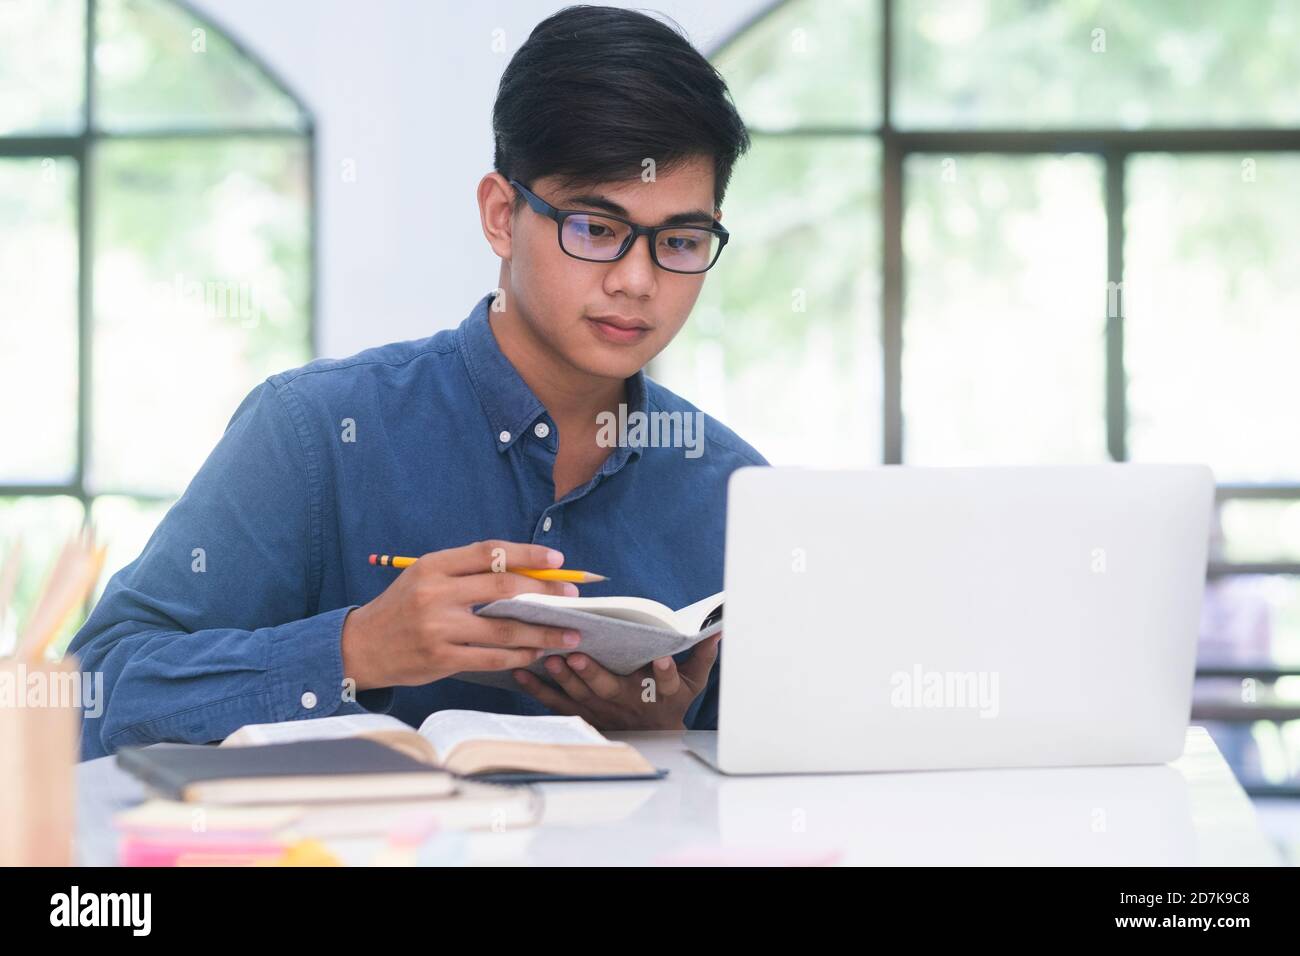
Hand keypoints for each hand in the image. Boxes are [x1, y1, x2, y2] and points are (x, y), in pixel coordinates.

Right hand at [341, 540, 584, 689]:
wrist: (362, 646)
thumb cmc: (404, 606)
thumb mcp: (426, 576)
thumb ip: (468, 572)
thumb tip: (526, 572)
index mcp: (434, 566)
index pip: (490, 552)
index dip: (527, 554)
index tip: (557, 560)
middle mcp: (436, 594)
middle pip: (503, 588)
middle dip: (546, 592)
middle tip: (573, 596)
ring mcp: (439, 629)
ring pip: (504, 629)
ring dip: (542, 631)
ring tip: (569, 633)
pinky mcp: (441, 659)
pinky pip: (492, 658)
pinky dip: (519, 655)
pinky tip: (537, 653)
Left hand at [511, 633, 720, 730]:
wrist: (655, 737)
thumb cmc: (672, 701)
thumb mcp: (694, 681)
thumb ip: (702, 655)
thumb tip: (717, 629)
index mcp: (659, 694)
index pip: (667, 685)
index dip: (667, 674)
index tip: (664, 660)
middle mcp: (629, 704)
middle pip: (612, 690)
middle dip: (594, 674)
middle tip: (578, 656)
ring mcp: (603, 711)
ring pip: (581, 697)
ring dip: (564, 679)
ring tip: (549, 660)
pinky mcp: (583, 714)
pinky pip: (557, 704)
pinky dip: (538, 689)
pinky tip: (521, 672)